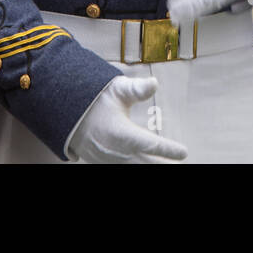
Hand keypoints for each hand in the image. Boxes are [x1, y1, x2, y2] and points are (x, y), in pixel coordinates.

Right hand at [67, 75, 187, 163]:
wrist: (70, 115)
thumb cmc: (95, 101)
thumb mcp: (115, 90)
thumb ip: (136, 88)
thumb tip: (154, 83)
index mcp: (119, 132)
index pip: (149, 144)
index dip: (168, 149)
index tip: (183, 151)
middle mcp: (115, 150)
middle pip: (146, 163)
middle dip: (163, 164)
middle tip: (179, 163)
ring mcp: (109, 160)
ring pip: (136, 169)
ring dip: (152, 167)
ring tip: (169, 165)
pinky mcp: (104, 164)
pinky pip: (124, 169)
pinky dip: (138, 168)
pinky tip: (150, 165)